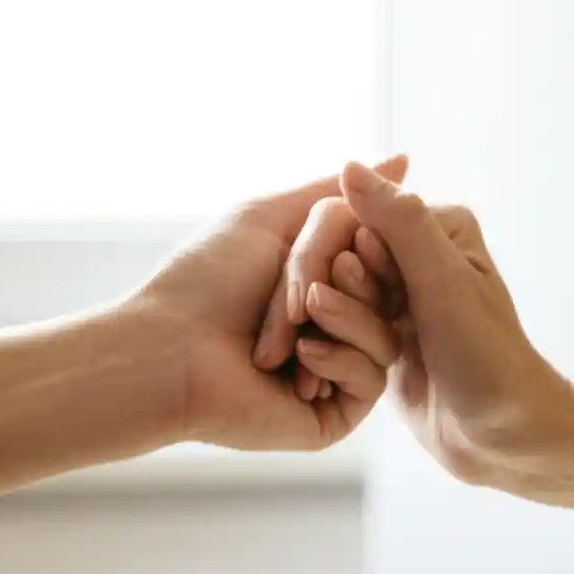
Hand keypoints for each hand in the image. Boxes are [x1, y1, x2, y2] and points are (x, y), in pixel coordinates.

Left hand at [119, 157, 405, 451]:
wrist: (169, 349)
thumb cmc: (209, 278)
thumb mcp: (273, 216)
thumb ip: (338, 195)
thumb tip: (405, 159)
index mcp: (323, 281)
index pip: (382, 257)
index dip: (375, 245)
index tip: (355, 239)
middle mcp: (334, 326)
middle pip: (389, 294)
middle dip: (353, 280)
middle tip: (317, 282)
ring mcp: (336, 371)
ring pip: (385, 335)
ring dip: (342, 317)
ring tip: (297, 319)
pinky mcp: (334, 414)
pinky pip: (373, 378)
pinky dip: (340, 358)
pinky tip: (297, 358)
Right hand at [289, 162, 571, 482]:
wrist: (503, 435)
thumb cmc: (487, 356)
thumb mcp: (443, 281)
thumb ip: (399, 221)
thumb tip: (349, 167)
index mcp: (436, 227)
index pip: (356, 221)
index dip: (345, 263)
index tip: (371, 300)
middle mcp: (414, 256)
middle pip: (338, 261)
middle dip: (342, 304)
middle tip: (374, 336)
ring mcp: (395, 298)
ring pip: (332, 301)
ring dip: (343, 334)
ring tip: (369, 359)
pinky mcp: (378, 337)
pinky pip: (336, 334)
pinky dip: (338, 355)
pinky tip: (354, 376)